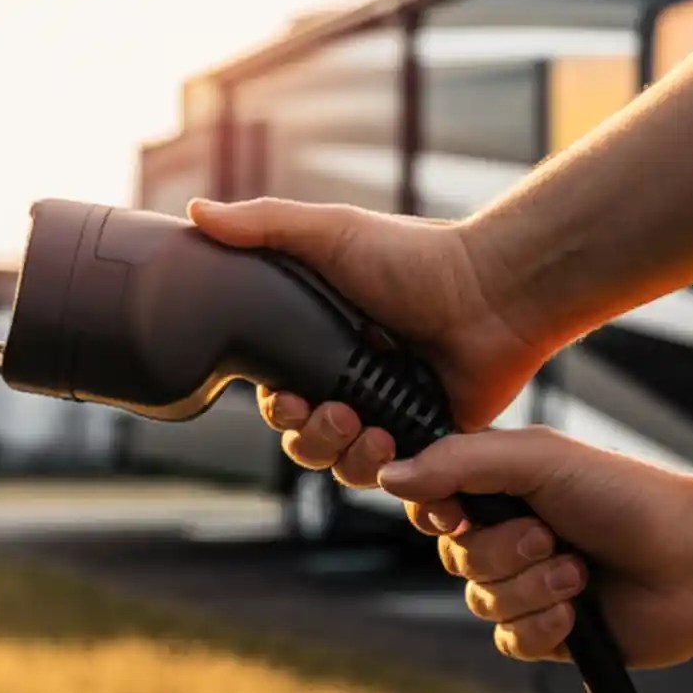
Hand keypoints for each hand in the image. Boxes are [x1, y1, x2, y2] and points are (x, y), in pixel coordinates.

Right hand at [189, 197, 550, 485]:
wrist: (496, 292)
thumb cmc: (419, 258)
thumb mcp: (332, 233)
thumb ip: (264, 226)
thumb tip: (195, 214)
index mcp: (325, 344)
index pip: (279, 397)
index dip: (275, 408)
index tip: (284, 397)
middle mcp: (354, 382)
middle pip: (305, 440)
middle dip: (312, 437)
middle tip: (338, 412)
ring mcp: (393, 413)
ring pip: (345, 466)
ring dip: (348, 456)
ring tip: (373, 432)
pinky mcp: (432, 439)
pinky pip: (399, 479)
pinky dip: (393, 474)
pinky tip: (398, 449)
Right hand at [378, 427, 692, 667]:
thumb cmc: (627, 496)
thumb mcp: (536, 458)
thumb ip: (459, 461)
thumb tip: (391, 476)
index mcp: (498, 488)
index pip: (430, 502)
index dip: (437, 513)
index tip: (460, 512)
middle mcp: (507, 535)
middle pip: (453, 558)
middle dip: (503, 553)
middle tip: (549, 537)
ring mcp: (526, 584)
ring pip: (480, 601)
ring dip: (532, 589)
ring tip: (577, 572)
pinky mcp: (547, 631)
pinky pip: (509, 640)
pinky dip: (544, 625)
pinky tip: (578, 609)